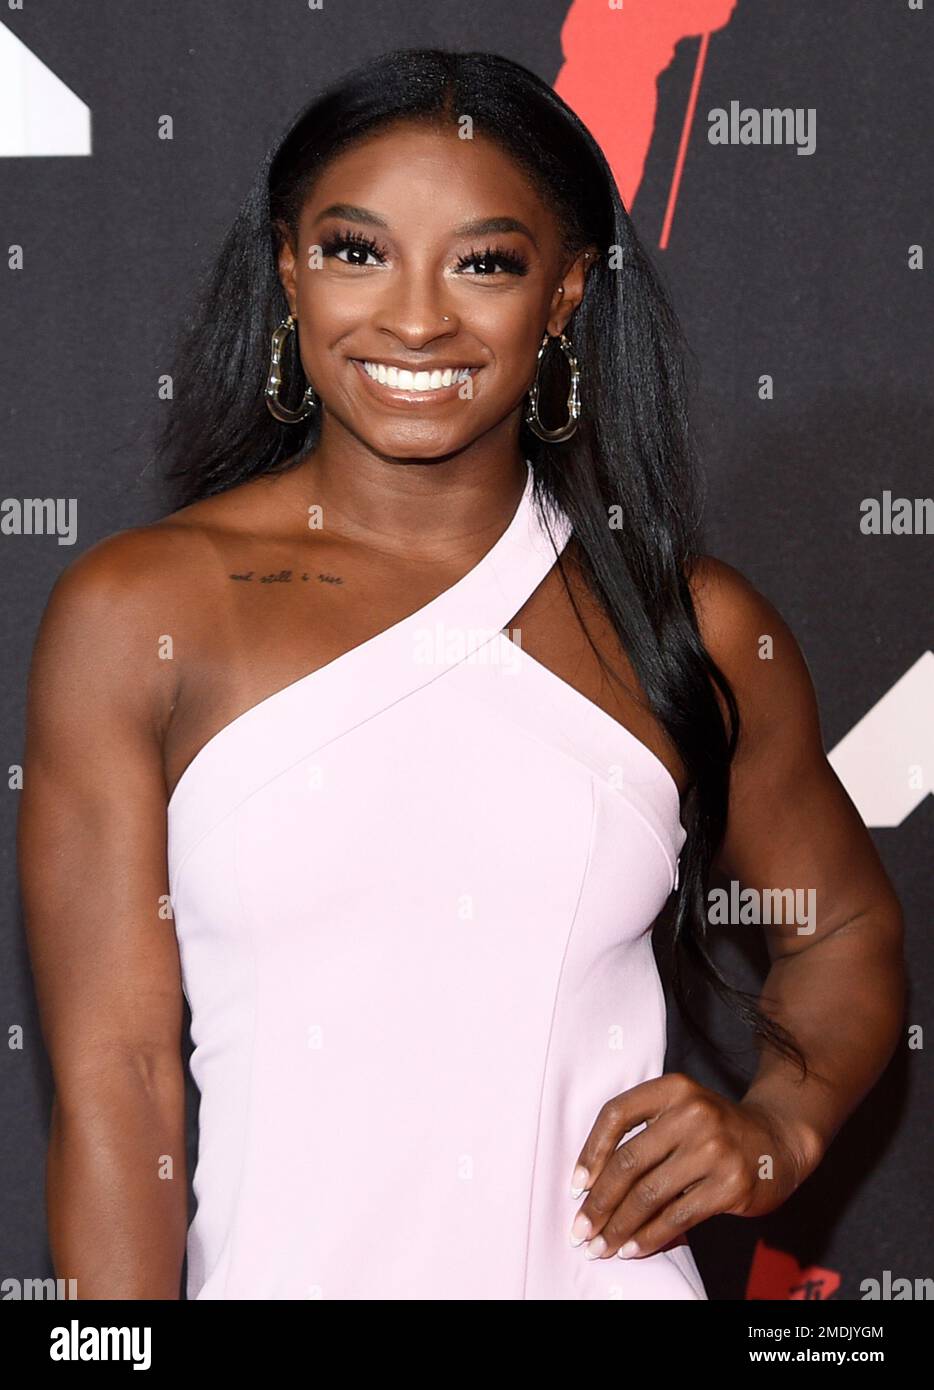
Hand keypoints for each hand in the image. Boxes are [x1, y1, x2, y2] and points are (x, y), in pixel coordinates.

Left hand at [568, 1073, 812, 1260]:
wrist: (776, 1140)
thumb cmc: (712, 1130)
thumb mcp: (680, 1111)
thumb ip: (642, 1134)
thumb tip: (590, 1185)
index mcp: (673, 1088)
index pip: (616, 1114)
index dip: (590, 1152)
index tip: (575, 1185)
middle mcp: (693, 1113)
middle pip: (629, 1161)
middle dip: (599, 1202)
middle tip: (580, 1229)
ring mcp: (715, 1149)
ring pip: (649, 1194)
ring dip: (619, 1226)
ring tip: (601, 1246)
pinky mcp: (731, 1185)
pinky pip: (677, 1217)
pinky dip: (649, 1237)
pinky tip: (632, 1249)